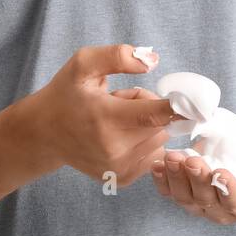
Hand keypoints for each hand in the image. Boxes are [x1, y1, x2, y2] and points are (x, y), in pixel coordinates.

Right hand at [35, 45, 176, 186]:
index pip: (157, 114)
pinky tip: (117, 136)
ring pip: (159, 141)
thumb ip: (117, 56)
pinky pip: (153, 156)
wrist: (44, 132)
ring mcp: (119, 168)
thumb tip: (153, 60)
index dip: (178, 106)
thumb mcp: (83, 64)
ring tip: (116, 120)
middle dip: (148, 109)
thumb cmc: (66, 94)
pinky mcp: (123, 179)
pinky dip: (142, 144)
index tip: (191, 102)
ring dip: (146, 127)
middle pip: (161, 125)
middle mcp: (115, 149)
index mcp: (106, 118)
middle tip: (120, 102)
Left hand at [152, 127, 235, 223]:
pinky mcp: (184, 191)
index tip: (221, 172)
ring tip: (172, 157)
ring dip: (176, 177)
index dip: (229, 190)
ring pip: (185, 197)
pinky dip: (161, 179)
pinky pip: (169, 190)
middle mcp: (224, 210)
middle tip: (192, 161)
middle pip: (207, 200)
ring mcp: (201, 203)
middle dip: (198, 180)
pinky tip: (157, 164)